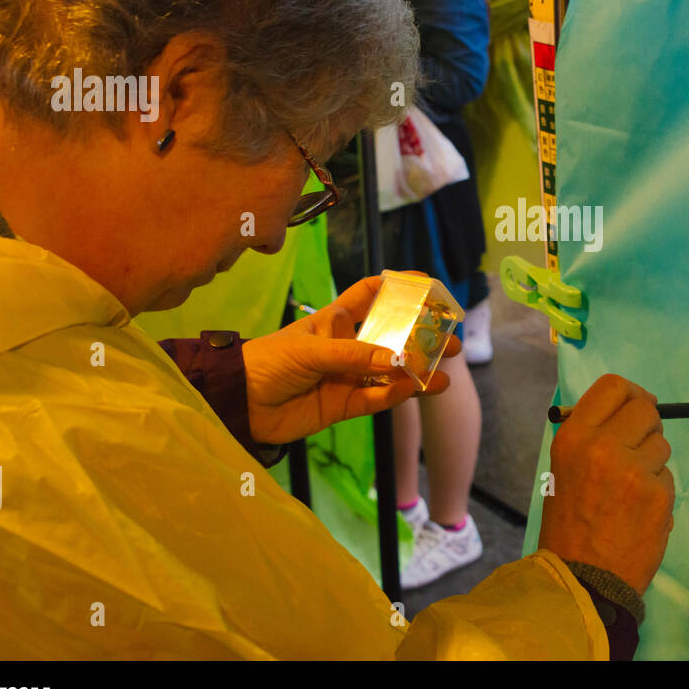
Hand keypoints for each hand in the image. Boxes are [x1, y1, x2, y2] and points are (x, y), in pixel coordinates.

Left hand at [241, 274, 459, 444]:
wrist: (239, 402)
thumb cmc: (268, 361)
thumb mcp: (311, 350)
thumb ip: (354, 355)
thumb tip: (399, 359)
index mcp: (335, 321)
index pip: (370, 294)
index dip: (396, 286)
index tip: (426, 284)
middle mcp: (346, 346)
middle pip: (391, 337)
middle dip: (420, 338)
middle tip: (449, 340)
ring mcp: (346, 376)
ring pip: (390, 371)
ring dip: (416, 370)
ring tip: (444, 370)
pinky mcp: (343, 405)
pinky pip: (376, 398)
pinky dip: (396, 394)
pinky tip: (416, 388)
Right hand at [537, 374, 674, 595]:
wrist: (582, 578)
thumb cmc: (568, 524)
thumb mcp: (563, 469)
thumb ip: (591, 436)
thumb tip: (625, 408)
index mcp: (574, 437)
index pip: (613, 387)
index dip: (631, 391)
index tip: (638, 402)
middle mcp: (603, 446)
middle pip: (645, 409)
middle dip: (647, 424)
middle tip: (639, 444)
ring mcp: (634, 470)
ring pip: (661, 443)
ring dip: (652, 460)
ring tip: (630, 488)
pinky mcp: (659, 494)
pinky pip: (667, 476)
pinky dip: (657, 490)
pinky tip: (638, 511)